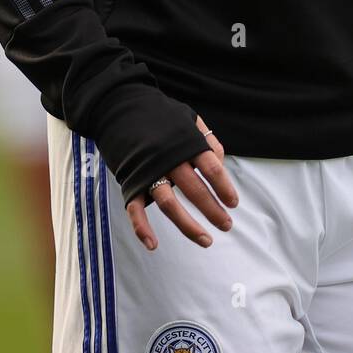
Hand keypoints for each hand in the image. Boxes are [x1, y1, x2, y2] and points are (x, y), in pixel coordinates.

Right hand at [126, 116, 238, 251]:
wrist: (119, 107)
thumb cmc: (159, 115)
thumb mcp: (188, 118)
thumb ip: (206, 139)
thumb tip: (219, 162)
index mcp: (185, 143)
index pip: (211, 168)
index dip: (224, 187)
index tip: (233, 203)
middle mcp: (168, 159)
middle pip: (195, 190)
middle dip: (213, 211)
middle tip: (227, 225)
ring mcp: (147, 172)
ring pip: (169, 205)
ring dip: (188, 226)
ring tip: (206, 240)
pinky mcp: (130, 181)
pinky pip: (135, 209)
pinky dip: (142, 229)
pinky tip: (153, 245)